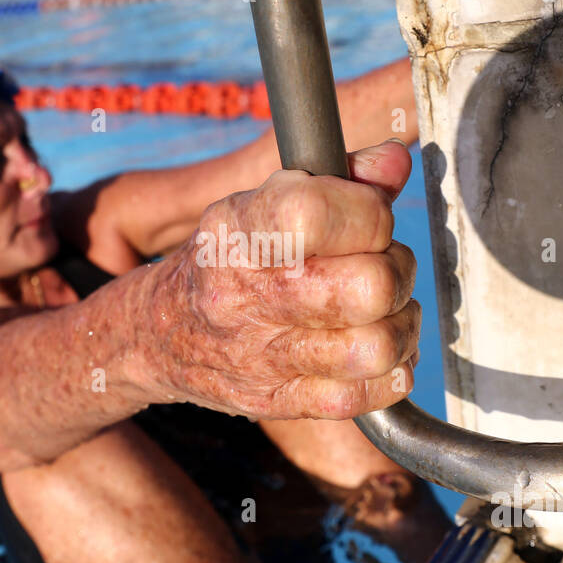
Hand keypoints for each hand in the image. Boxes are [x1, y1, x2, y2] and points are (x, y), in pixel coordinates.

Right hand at [146, 139, 419, 419]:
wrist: (161, 333)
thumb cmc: (232, 259)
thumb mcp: (265, 203)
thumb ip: (339, 176)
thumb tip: (394, 160)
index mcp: (240, 231)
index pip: (315, 214)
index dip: (368, 213)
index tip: (368, 218)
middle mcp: (247, 295)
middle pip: (370, 286)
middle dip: (396, 270)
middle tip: (383, 266)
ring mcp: (264, 356)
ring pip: (378, 347)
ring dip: (401, 325)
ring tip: (385, 311)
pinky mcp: (280, 402)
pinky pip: (366, 396)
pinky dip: (390, 373)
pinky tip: (373, 351)